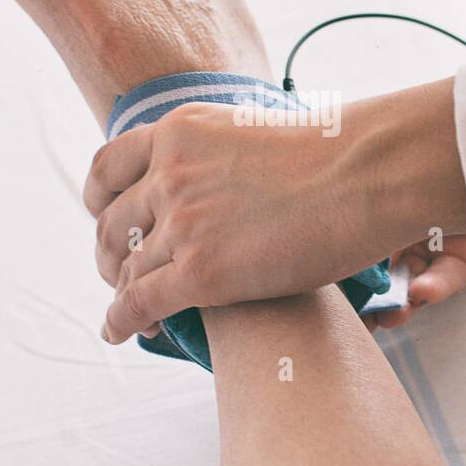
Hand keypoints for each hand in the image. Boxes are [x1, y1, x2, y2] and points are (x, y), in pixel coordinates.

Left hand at [85, 79, 465, 342]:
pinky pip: (138, 303)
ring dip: (122, 294)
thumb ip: (220, 154)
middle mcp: (169, 174)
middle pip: (111, 224)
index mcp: (179, 133)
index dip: (99, 200)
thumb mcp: (254, 132)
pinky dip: (120, 321)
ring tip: (129, 312)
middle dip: (108, 254)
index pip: (108, 167)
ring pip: (127, 269)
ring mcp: (182, 223)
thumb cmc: (335, 156)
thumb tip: (225, 174)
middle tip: (117, 273)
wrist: (367, 173)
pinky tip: (119, 333)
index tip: (102, 216)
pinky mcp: (200, 272)